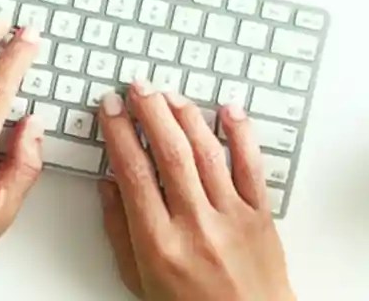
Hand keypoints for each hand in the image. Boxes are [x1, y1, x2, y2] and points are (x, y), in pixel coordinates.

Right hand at [96, 82, 295, 300]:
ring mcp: (231, 218)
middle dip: (150, 112)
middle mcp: (196, 226)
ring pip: (207, 152)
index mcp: (159, 243)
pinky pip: (251, 166)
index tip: (110, 110)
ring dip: (186, 116)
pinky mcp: (260, 215)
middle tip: (137, 87)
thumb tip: (108, 184)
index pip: (134, 172)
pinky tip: (228, 110)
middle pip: (169, 152)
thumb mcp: (139, 280)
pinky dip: (240, 134)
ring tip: (169, 94)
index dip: (119, 133)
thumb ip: (120, 231)